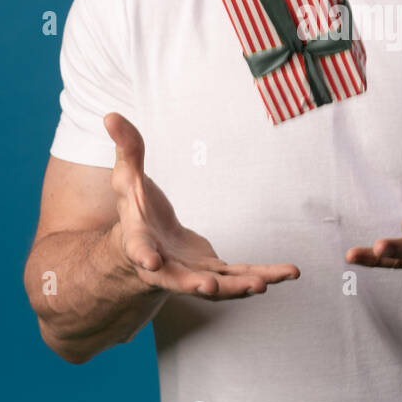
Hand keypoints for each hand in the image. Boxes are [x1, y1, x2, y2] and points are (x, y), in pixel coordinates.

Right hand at [104, 112, 299, 299]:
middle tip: (210, 287)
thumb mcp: (128, 178)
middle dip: (196, 284)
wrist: (149, 244)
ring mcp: (193, 274)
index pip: (138, 250)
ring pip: (219, 285)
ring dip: (241, 285)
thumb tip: (111, 114)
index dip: (143, 256)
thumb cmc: (136, 211)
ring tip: (265, 283)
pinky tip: (290, 273)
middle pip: (180, 279)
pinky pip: (242, 277)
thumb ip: (126, 149)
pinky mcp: (216, 274)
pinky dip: (266, 276)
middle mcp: (167, 267)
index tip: (150, 262)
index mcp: (141, 242)